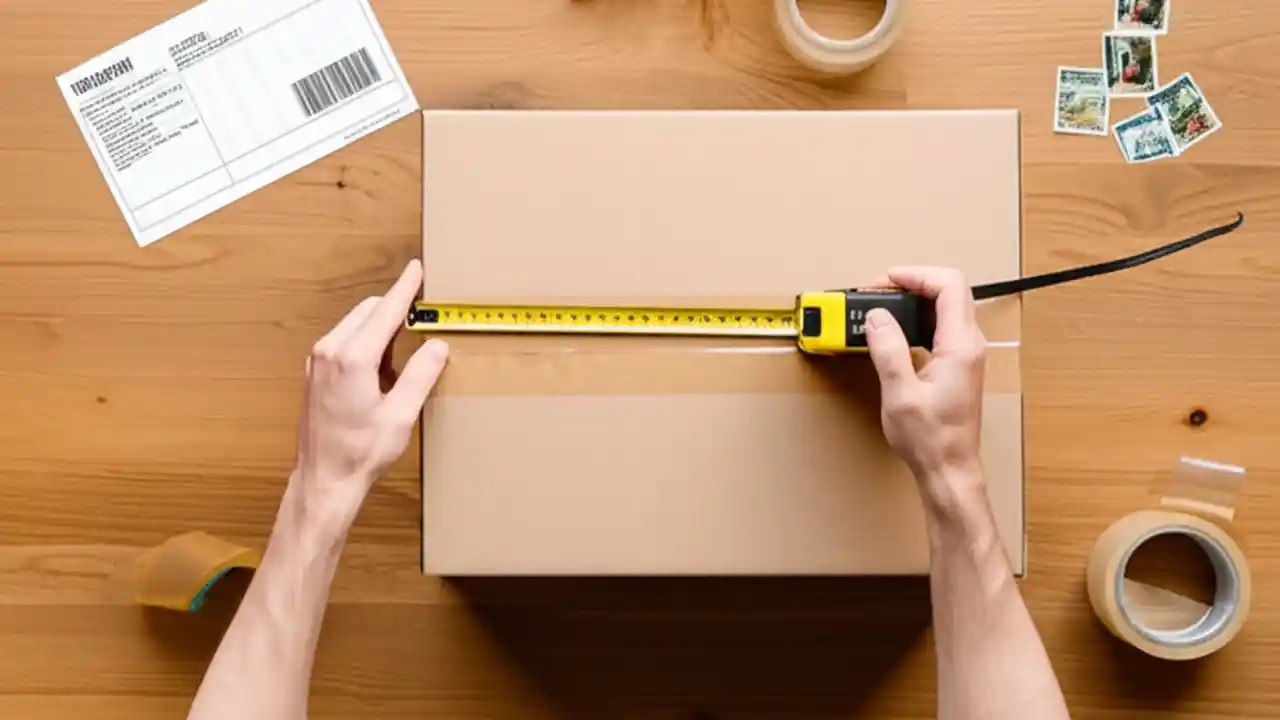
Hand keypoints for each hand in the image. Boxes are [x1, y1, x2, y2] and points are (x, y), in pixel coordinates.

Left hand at [289, 260, 448, 534]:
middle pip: (368, 311)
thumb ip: (421, 374)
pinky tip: (382, 366)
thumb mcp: (402, 414)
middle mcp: (330, 352)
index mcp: (353, 358)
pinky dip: (366, 341)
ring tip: (406, 349)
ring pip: (355, 324)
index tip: (417, 269)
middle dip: (395, 308)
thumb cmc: (361, 453)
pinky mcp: (315, 372)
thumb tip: (437, 345)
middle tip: (423, 314)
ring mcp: (318, 361)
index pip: (385, 311)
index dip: (405, 289)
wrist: (324, 479)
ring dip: (381, 326)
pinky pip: (344, 340)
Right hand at [864, 267, 985, 506]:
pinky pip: (941, 328)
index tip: (887, 280)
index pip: (949, 286)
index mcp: (960, 346)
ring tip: (883, 309)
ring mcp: (966, 355)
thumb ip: (888, 350)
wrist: (949, 469)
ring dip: (914, 302)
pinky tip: (895, 333)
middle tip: (880, 292)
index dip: (917, 274)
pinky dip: (917, 320)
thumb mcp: (900, 394)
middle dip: (913, 284)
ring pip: (946, 308)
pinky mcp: (958, 366)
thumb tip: (876, 318)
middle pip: (949, 292)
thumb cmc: (931, 440)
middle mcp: (969, 346)